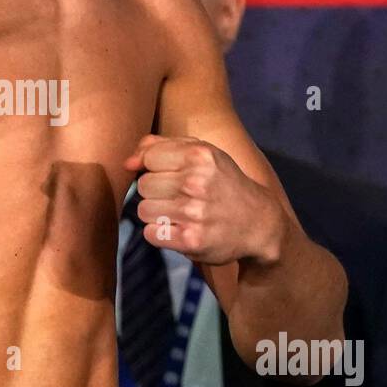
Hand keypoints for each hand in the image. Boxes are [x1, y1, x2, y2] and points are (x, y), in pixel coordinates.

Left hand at [124, 133, 285, 265]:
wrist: (259, 223)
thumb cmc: (223, 183)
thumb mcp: (203, 153)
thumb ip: (162, 146)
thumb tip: (128, 162)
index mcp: (200, 156)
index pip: (148, 158)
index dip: (154, 168)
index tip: (171, 175)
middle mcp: (197, 182)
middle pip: (143, 185)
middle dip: (156, 192)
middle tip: (178, 197)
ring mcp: (194, 213)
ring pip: (143, 210)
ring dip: (156, 214)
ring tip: (178, 213)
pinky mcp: (191, 240)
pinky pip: (150, 234)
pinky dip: (160, 234)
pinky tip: (178, 229)